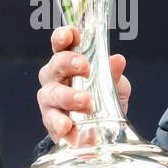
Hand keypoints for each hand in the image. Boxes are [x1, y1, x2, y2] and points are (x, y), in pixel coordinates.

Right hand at [37, 25, 131, 144]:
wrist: (98, 132)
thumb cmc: (101, 99)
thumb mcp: (114, 86)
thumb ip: (113, 74)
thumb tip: (117, 60)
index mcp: (68, 62)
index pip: (61, 43)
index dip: (63, 36)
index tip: (71, 34)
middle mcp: (55, 77)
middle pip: (55, 64)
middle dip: (68, 62)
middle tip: (85, 67)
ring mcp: (50, 100)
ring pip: (52, 93)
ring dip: (68, 96)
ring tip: (86, 101)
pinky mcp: (50, 121)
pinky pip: (52, 121)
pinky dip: (60, 123)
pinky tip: (69, 128)